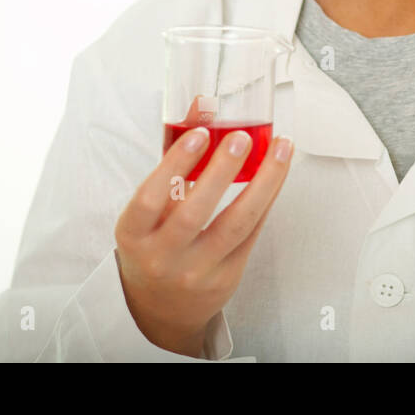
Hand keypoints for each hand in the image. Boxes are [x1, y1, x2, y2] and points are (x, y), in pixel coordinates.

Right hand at [114, 96, 292, 356]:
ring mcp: (196, 271)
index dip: (175, 164)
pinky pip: (252, 234)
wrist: (161, 307)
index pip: (149, 199)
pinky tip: (278, 173)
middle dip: (222, 171)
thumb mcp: (150, 209)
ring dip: (264, 182)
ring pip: (236, 223)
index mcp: (133, 236)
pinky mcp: (226, 277)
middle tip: (243, 137)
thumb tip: (203, 107)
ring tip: (280, 148)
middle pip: (194, 213)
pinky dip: (267, 199)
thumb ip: (174, 159)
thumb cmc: (154, 243)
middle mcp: (162, 257)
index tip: (200, 134)